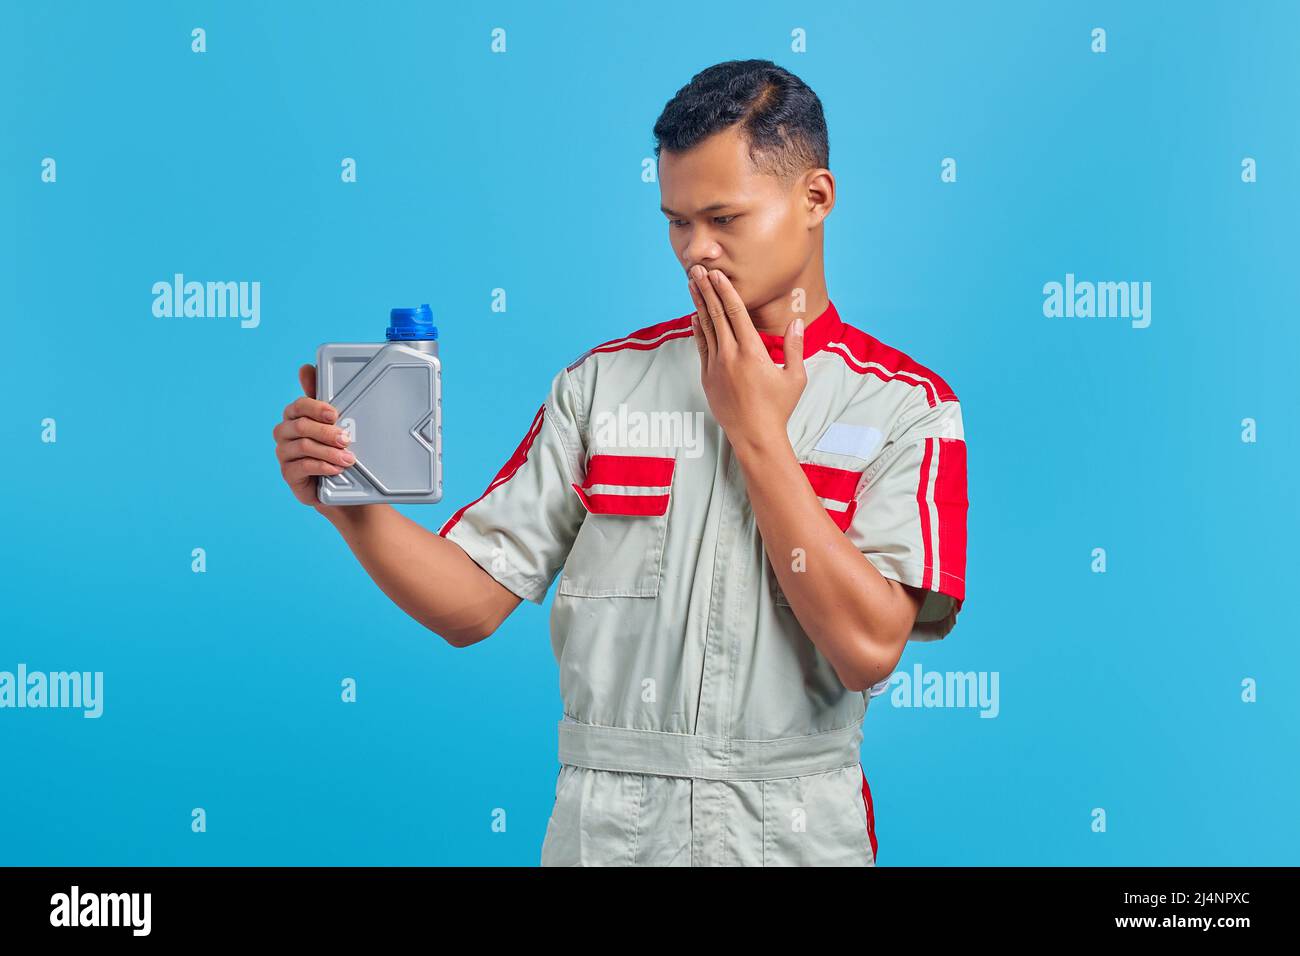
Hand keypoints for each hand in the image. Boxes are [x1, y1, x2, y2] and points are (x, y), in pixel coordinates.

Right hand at [272, 364, 355, 508]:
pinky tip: (335, 468)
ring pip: (303, 447)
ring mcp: (284, 454)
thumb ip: (321, 396)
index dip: (316, 407)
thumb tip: (305, 367)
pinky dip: (322, 466)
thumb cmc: (332, 447)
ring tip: (348, 458)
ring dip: (328, 451)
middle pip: (301, 427)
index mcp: (294, 416)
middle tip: (346, 438)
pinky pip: (302, 467)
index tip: (334, 413)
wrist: (337, 484)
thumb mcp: (331, 422)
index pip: (299, 406)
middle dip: (327, 432)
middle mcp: (285, 433)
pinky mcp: (288, 474)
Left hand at [687, 265, 806, 452]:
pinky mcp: (708, 379)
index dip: (725, 291)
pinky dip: (698, 330)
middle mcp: (730, 356)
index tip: (717, 274)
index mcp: (752, 352)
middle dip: (707, 290)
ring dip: (699, 304)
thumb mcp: (795, 377)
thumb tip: (797, 322)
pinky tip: (695, 316)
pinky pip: (701, 348)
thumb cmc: (778, 408)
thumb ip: (794, 347)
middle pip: (717, 315)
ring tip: (692, 285)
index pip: (736, 313)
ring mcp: (716, 367)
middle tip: (697, 269)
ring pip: (706, 328)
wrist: (755, 437)